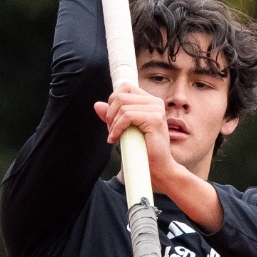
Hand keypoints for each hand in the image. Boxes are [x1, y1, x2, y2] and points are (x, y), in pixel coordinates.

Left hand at [94, 83, 224, 229]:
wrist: (159, 168)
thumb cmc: (144, 150)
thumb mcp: (124, 129)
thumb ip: (113, 116)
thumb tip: (97, 105)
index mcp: (150, 101)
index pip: (125, 88)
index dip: (113, 101)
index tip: (112, 120)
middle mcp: (155, 102)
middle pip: (120, 96)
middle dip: (110, 114)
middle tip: (112, 130)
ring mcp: (156, 109)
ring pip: (122, 106)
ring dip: (113, 123)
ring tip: (114, 136)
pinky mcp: (154, 119)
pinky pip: (127, 116)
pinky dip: (116, 128)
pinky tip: (115, 139)